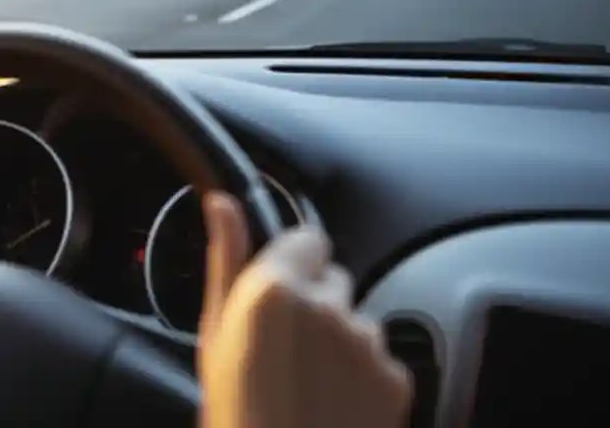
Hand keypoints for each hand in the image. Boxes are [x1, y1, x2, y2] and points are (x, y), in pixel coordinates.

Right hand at [197, 192, 411, 427]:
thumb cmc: (234, 415)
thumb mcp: (215, 335)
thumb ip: (227, 259)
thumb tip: (222, 203)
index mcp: (274, 288)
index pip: (309, 238)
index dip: (294, 267)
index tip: (279, 298)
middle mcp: (325, 306)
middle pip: (333, 282)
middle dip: (317, 307)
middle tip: (287, 354)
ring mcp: (365, 343)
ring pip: (358, 323)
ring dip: (341, 346)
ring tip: (309, 388)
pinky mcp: (394, 378)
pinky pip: (380, 363)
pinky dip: (364, 381)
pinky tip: (334, 407)